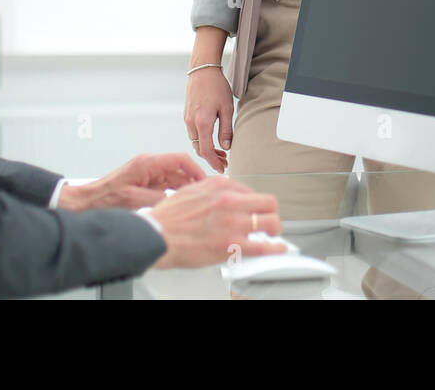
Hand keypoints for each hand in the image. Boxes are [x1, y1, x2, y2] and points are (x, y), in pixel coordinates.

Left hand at [58, 153, 205, 210]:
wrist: (86, 203)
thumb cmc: (103, 199)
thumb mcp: (134, 200)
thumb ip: (158, 200)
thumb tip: (178, 202)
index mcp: (147, 163)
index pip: (179, 159)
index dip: (195, 169)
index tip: (204, 181)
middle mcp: (148, 166)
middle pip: (179, 169)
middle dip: (192, 181)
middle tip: (203, 194)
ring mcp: (146, 174)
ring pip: (173, 179)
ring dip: (183, 189)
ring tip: (194, 201)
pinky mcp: (144, 183)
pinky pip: (165, 186)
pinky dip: (174, 194)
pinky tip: (179, 204)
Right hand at [148, 175, 284, 268]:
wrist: (156, 235)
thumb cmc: (167, 218)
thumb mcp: (190, 191)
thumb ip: (210, 191)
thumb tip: (222, 194)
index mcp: (220, 186)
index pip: (250, 190)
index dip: (254, 203)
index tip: (254, 209)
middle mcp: (230, 200)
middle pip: (268, 202)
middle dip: (271, 212)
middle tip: (269, 221)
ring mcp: (233, 222)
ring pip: (271, 222)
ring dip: (274, 229)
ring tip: (272, 235)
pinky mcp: (232, 244)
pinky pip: (264, 245)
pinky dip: (275, 248)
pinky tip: (278, 249)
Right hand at [184, 66, 233, 172]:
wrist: (202, 70)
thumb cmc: (217, 86)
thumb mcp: (227, 108)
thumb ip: (226, 130)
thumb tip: (226, 147)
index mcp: (202, 122)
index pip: (206, 150)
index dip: (214, 162)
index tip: (223, 168)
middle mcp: (191, 122)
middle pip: (199, 149)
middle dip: (212, 158)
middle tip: (225, 162)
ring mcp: (187, 119)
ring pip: (195, 142)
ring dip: (207, 149)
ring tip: (221, 152)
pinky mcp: (187, 114)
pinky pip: (193, 133)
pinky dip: (202, 141)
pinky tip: (212, 139)